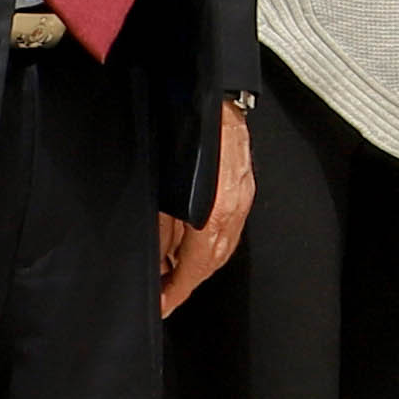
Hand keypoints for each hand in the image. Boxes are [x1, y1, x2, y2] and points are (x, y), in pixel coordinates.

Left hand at [158, 105, 257, 317]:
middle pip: (213, 263)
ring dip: (198, 264)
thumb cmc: (183, 132)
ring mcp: (241, 197)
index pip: (196, 268)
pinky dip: (209, 242)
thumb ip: (161, 223)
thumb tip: (156, 252)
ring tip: (171, 272)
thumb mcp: (161, 185)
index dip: (177, 291)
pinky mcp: (242, 186)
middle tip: (164, 295)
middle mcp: (232, 209)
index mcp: (212, 213)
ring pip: (223, 246)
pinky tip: (191, 242)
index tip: (162, 305)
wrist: (210, 93)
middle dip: (188, 282)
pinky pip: (228, 227)